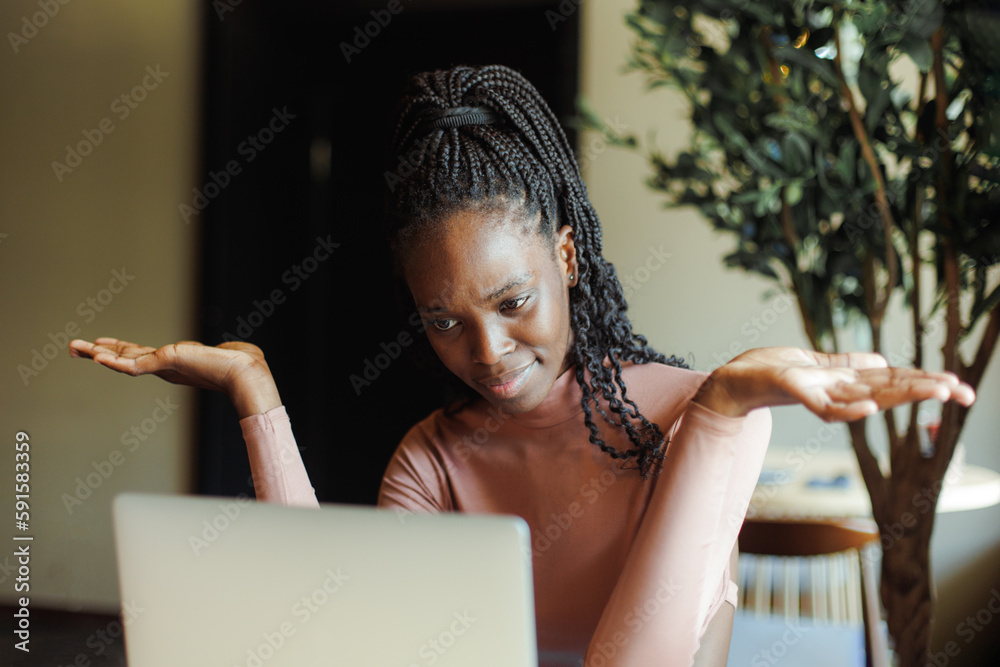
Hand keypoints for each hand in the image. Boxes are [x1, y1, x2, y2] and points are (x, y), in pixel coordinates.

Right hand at [69, 337, 281, 417]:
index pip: (140, 356)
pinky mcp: (168, 363)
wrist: (247, 374)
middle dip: (99, 352)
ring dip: (98, 354)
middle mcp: (166, 366)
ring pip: (125, 361)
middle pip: (126, 358)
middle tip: (75, 347)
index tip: (100, 346)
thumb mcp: (227, 352)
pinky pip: (136, 365)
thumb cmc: (244, 365)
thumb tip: (231, 349)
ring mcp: (165, 366)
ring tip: (75, 348)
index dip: (119, 351)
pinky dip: (116, 362)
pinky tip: (98, 357)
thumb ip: (222, 350)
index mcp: (176, 363)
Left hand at [695, 346, 975, 421]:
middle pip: (890, 390)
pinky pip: (827, 407)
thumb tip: (882, 361)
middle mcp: (838, 391)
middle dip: (927, 390)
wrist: (733, 380)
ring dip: (902, 396)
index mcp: (845, 381)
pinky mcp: (798, 393)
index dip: (927, 382)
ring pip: (868, 398)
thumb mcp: (815, 362)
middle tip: (964, 394)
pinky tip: (872, 409)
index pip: (894, 380)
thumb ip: (847, 364)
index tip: (961, 388)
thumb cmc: (771, 372)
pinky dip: (849, 410)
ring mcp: (820, 394)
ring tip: (936, 391)